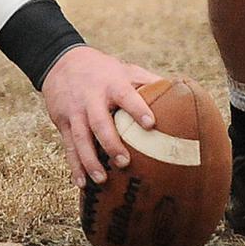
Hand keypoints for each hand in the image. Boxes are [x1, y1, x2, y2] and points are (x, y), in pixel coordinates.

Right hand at [41, 46, 161, 188]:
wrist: (62, 61)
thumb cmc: (103, 70)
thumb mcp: (125, 69)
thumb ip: (149, 82)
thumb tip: (183, 94)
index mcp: (112, 84)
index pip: (126, 96)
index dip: (138, 109)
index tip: (150, 124)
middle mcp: (92, 98)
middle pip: (100, 122)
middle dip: (111, 143)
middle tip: (124, 162)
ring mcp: (75, 111)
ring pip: (81, 137)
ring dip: (90, 160)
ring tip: (102, 179)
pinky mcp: (62, 122)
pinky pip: (69, 146)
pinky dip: (74, 166)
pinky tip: (82, 184)